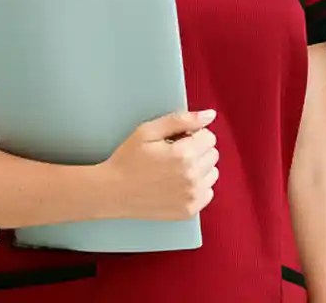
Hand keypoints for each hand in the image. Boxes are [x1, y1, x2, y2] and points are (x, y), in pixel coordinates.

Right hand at [99, 110, 219, 220]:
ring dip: (199, 168)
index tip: (176, 140)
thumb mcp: (148, 131)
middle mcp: (192, 177)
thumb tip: (210, 115)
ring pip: (212, 173)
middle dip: (197, 150)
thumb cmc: (128, 159)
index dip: (192, 135)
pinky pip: (208, 193)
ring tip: (176, 169)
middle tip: (174, 154)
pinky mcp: (189, 211)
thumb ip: (182, 120)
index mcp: (183, 154)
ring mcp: (192, 196)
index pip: (209, 137)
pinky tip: (178, 184)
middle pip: (212, 154)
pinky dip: (197, 187)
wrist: (113, 192)